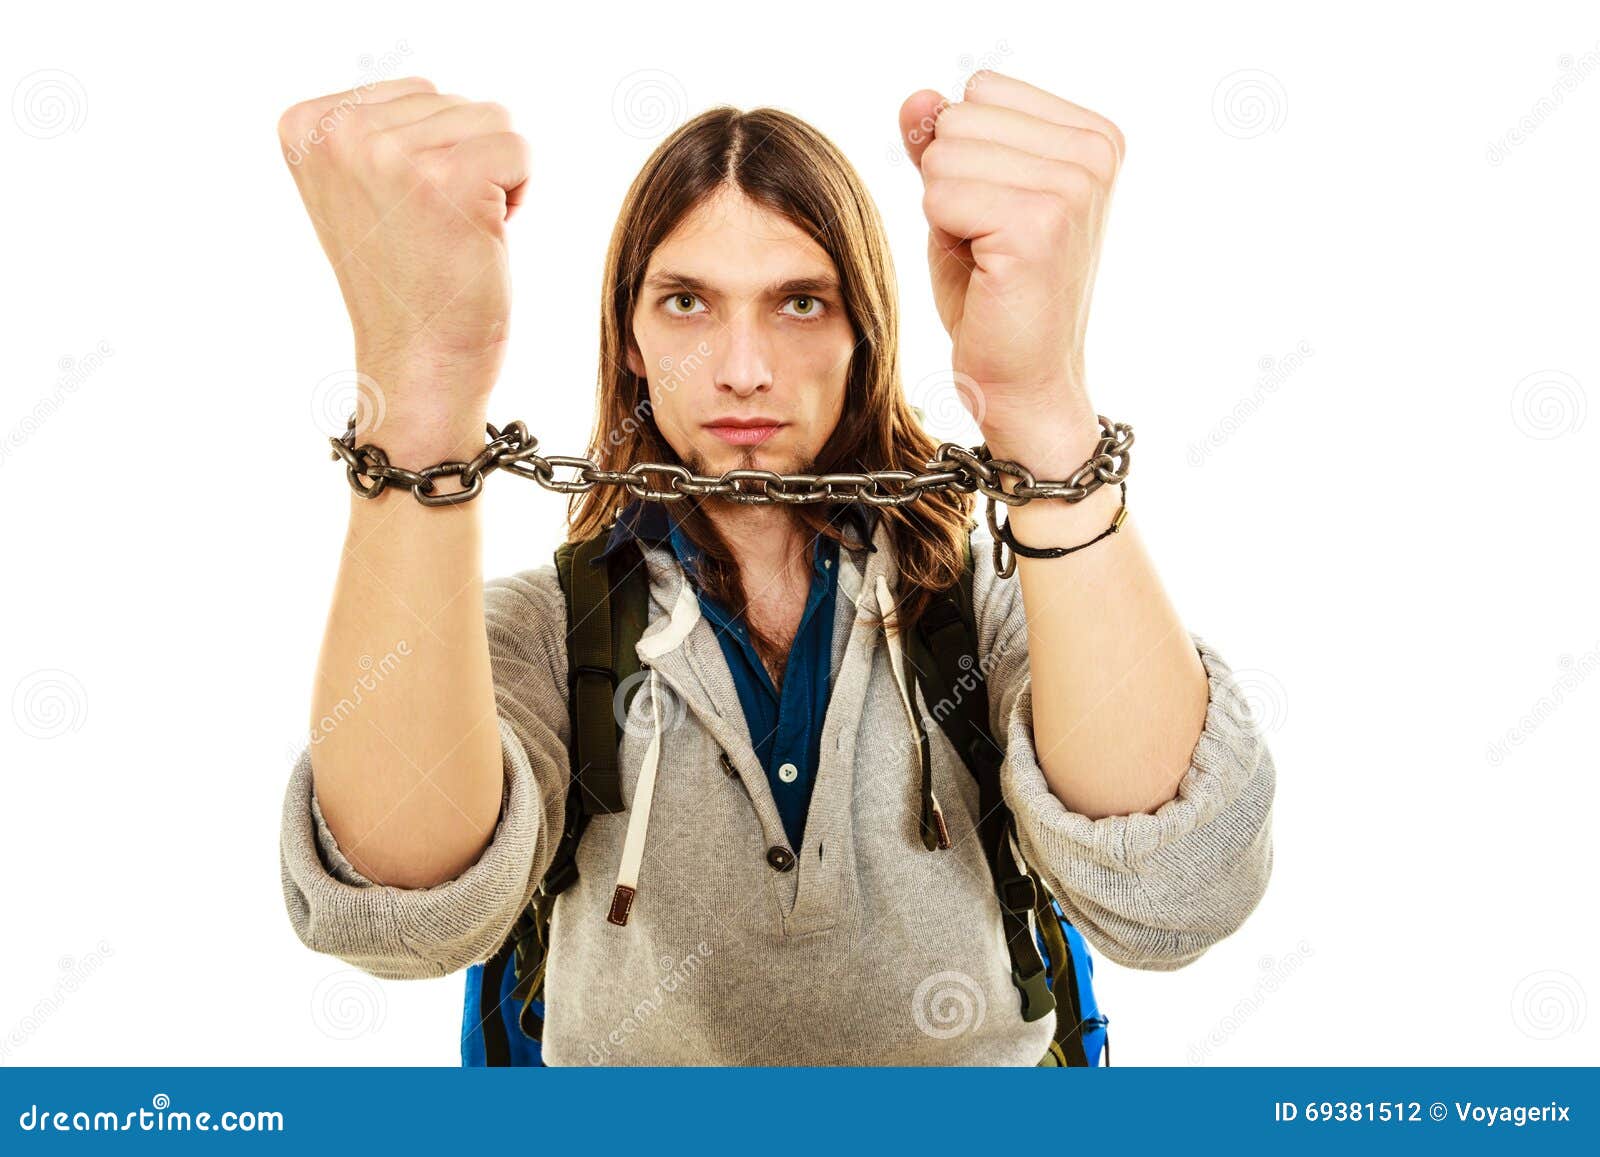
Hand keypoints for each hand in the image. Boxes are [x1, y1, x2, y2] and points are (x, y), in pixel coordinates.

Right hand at [277, 77, 529, 419]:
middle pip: (454, 100)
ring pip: (493, 121)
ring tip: (454, 233)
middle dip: (465, 163)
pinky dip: (519, 194)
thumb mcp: (363, 188)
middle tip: (434, 231)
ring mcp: (388, 153)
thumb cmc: (406, 282)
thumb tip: (432, 95)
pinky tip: (481, 236)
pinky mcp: (448, 178)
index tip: (405, 212)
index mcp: (307, 126)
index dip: (433, 152)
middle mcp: (337, 132)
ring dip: (492, 179)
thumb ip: (380, 129)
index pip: (416, 91)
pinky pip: (519, 149)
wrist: (419, 361)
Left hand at [899, 71, 1122, 441]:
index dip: (967, 157)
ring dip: (946, 213)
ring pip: (944, 156)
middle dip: (951, 183)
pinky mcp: (1038, 225)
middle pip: (959, 118)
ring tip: (989, 258)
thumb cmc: (995, 294)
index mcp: (1094, 137)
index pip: (981, 90)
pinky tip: (986, 273)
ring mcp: (1073, 187)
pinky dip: (944, 237)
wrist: (1024, 381)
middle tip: (989, 243)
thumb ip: (942, 142)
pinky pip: (939, 197)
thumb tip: (916, 98)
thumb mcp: (964, 200)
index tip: (1000, 215)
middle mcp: (1095, 153)